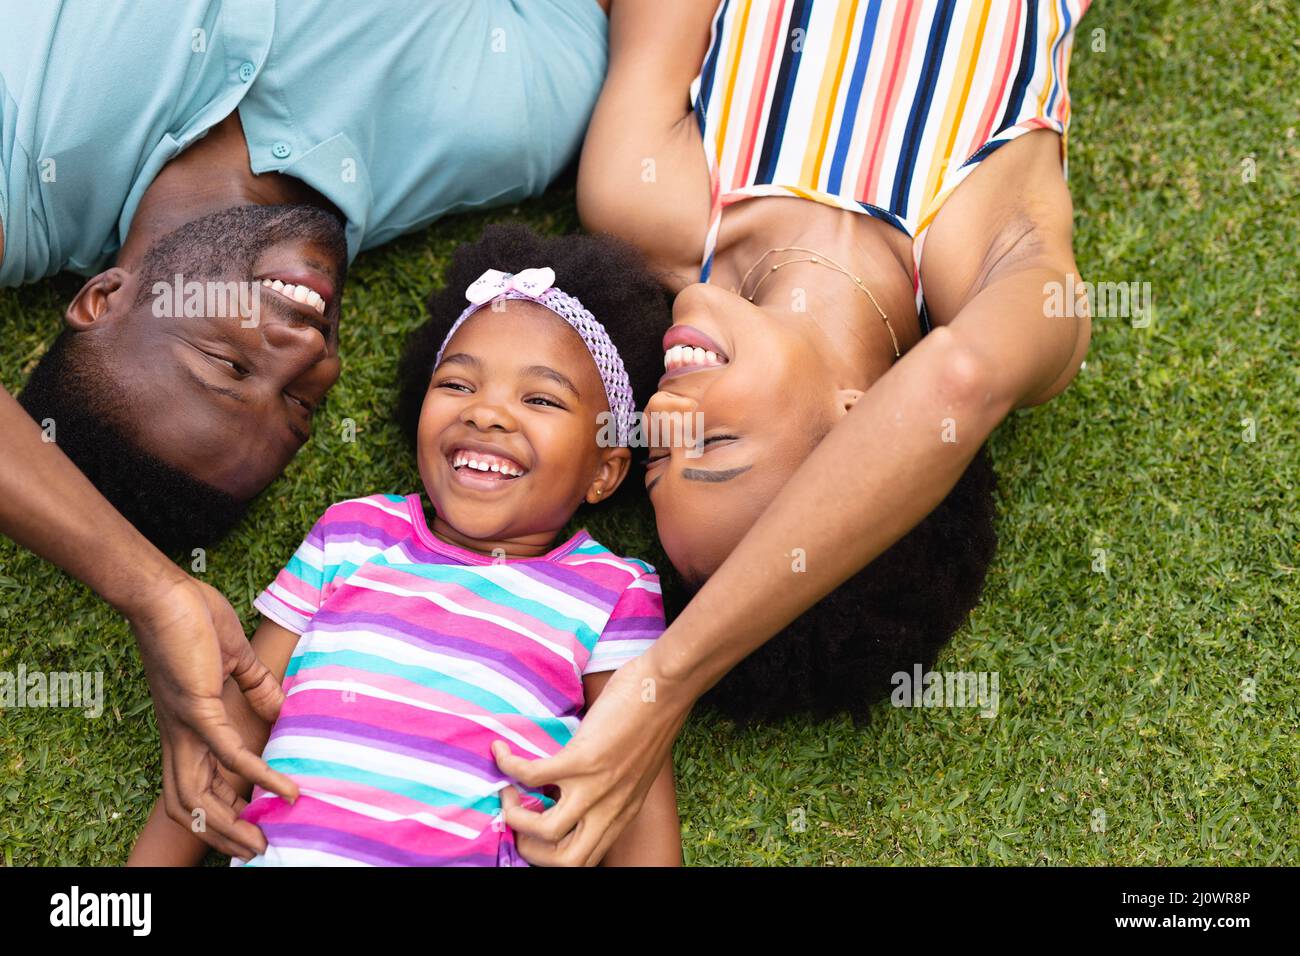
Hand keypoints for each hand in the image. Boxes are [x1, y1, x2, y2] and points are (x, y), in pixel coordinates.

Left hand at [129, 574, 298, 859]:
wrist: (165, 594)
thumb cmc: (193, 618)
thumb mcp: (234, 660)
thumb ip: (257, 687)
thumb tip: (279, 711)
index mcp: (185, 725)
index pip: (192, 783)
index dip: (216, 811)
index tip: (250, 824)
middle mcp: (178, 735)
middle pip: (188, 805)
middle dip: (221, 834)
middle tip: (256, 849)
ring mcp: (185, 726)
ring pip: (197, 796)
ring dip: (231, 823)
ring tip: (263, 838)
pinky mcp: (197, 710)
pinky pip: (228, 755)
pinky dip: (257, 775)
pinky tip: (283, 788)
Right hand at [494, 651, 689, 864]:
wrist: (668, 687)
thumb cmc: (653, 719)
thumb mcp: (636, 770)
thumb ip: (611, 787)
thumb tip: (577, 786)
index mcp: (622, 813)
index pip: (585, 859)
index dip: (551, 854)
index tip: (535, 831)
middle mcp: (610, 808)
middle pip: (565, 861)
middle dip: (531, 849)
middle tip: (519, 820)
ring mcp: (596, 785)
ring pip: (545, 829)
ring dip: (515, 814)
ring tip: (509, 790)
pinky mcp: (582, 758)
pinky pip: (532, 774)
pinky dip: (508, 764)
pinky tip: (501, 750)